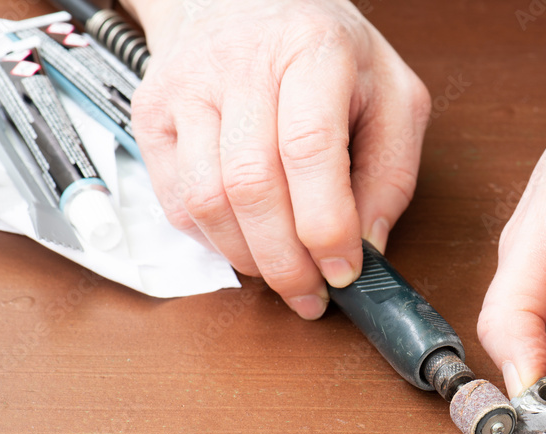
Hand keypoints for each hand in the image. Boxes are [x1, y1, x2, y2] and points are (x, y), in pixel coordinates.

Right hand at [130, 0, 430, 317]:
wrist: (243, 2)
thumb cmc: (326, 54)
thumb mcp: (393, 97)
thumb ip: (392, 173)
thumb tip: (367, 247)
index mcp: (312, 49)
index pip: (309, 148)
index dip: (325, 225)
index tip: (343, 270)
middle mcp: (242, 63)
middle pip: (252, 185)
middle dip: (286, 260)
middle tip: (312, 293)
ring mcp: (188, 88)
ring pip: (207, 200)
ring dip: (249, 258)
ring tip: (283, 273)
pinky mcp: (153, 114)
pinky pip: (176, 200)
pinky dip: (214, 240)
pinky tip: (247, 242)